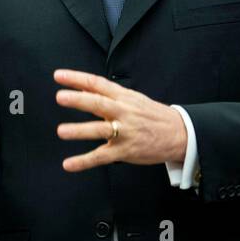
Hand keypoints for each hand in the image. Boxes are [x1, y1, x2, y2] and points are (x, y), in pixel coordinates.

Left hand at [54, 69, 187, 171]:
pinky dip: (84, 161)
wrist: (181, 134)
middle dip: (79, 100)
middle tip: (60, 97)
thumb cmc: (153, 115)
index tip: (59, 76)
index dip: (77, 79)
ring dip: (80, 130)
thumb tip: (81, 88)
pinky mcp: (125, 150)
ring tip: (62, 131)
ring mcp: (125, 132)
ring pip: (100, 130)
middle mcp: (124, 112)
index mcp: (124, 97)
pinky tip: (68, 164)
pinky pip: (102, 156)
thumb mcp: (133, 99)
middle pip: (99, 104)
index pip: (98, 84)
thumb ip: (107, 95)